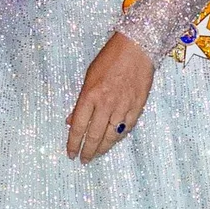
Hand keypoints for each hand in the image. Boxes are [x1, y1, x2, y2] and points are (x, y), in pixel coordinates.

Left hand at [66, 31, 153, 163]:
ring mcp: (123, 106)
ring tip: (97, 155)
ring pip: (112, 135)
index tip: (71, 154)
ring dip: (103, 148)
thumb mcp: (88, 78)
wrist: (136, 48)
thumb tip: (71, 121)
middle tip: (84, 160)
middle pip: (95, 135)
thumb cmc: (109, 59)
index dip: (74, 143)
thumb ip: (80, 102)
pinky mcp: (138, 106)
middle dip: (88, 151)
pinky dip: (119, 137)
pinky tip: (113, 141)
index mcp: (90, 95)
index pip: (78, 126)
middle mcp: (106, 104)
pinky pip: (127, 128)